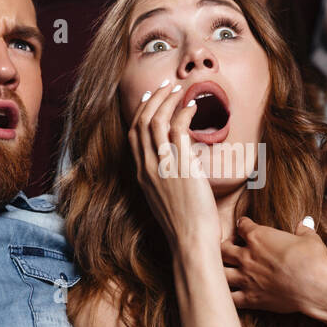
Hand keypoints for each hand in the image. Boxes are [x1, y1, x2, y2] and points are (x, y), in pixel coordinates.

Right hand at [128, 79, 219, 249]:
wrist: (190, 241)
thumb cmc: (185, 224)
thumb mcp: (167, 197)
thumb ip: (168, 178)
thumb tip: (182, 162)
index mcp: (142, 174)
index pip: (133, 135)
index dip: (140, 113)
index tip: (150, 98)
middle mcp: (148, 167)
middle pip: (141, 123)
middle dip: (153, 99)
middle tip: (166, 85)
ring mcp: (162, 166)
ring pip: (156, 122)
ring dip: (166, 101)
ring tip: (178, 89)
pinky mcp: (180, 167)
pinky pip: (178, 130)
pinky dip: (184, 113)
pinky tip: (193, 107)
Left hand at [222, 216, 326, 315]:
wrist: (314, 284)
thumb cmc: (312, 258)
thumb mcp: (309, 238)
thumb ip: (303, 230)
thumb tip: (305, 224)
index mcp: (259, 237)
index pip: (242, 226)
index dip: (243, 224)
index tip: (243, 225)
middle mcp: (247, 256)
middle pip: (223, 249)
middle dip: (224, 247)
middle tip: (229, 248)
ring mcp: (246, 278)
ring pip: (220, 272)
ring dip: (220, 270)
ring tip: (223, 270)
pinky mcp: (251, 298)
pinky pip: (230, 298)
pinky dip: (227, 296)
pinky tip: (229, 295)